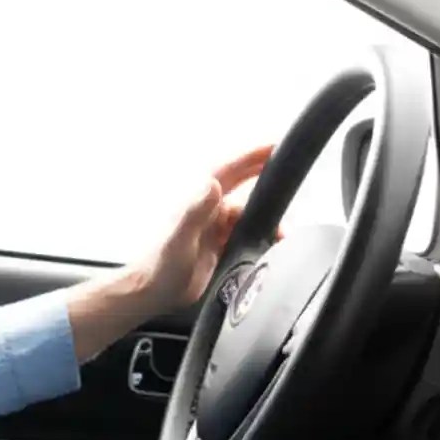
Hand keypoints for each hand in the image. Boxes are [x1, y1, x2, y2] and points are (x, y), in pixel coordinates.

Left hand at [140, 144, 273, 311]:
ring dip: (266, 215)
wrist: (152, 293)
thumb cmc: (159, 265)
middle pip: (240, 184)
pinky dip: (260, 236)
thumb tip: (213, 184)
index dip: (250, 156)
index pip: (227, 170)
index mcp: (197, 201)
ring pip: (246, 213)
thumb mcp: (179, 236)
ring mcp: (212, 228)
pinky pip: (244, 234)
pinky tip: (273, 244)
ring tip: (285, 227)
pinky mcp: (217, 246)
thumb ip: (195, 211)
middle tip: (286, 167)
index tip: (272, 145)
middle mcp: (206, 210)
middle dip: (262, 173)